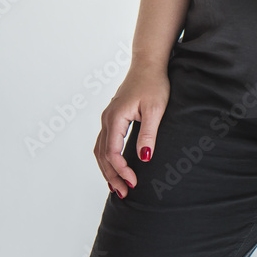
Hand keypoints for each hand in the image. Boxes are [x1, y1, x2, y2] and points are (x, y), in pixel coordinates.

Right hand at [94, 61, 170, 197]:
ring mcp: (108, 117)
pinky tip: (115, 167)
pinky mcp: (112, 116)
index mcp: (115, 117)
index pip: (112, 153)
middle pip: (102, 155)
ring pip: (100, 150)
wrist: (148, 63)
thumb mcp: (155, 109)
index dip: (121, 171)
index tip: (133, 182)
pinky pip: (104, 142)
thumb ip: (148, 133)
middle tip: (123, 193)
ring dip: (107, 169)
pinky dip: (106, 158)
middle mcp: (107, 118)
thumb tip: (144, 158)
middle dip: (112, 176)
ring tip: (117, 187)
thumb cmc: (154, 83)